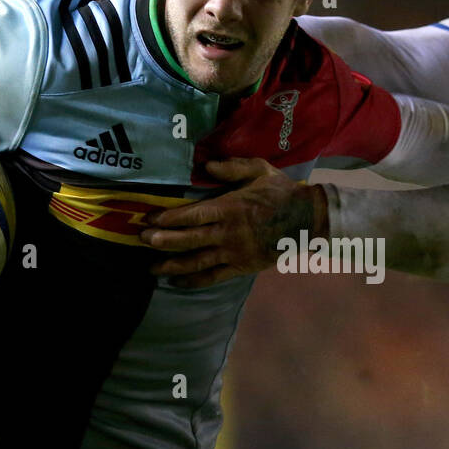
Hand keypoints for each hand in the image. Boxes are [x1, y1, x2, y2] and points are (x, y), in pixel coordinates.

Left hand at [138, 158, 327, 288]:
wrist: (307, 220)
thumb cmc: (281, 192)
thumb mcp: (260, 170)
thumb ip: (233, 167)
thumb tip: (207, 166)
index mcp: (230, 208)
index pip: (191, 214)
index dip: (167, 217)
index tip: (149, 217)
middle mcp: (228, 233)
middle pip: (188, 239)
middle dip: (162, 240)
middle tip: (141, 240)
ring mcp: (234, 252)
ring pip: (196, 261)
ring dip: (171, 265)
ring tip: (151, 268)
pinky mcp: (241, 267)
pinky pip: (212, 277)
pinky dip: (193, 281)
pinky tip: (176, 282)